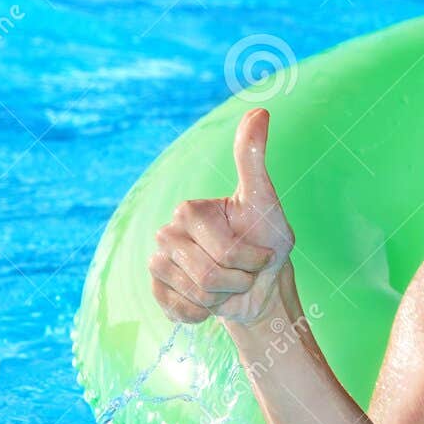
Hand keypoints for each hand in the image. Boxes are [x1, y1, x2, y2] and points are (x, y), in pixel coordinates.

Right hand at [148, 108, 295, 326]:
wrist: (259, 285)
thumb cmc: (266, 239)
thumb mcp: (265, 200)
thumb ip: (254, 158)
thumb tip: (260, 110)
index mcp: (188, 210)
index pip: (224, 250)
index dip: (252, 259)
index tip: (260, 252)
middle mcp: (165, 234)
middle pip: (208, 275)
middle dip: (240, 280)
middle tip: (245, 271)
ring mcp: (157, 265)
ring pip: (196, 296)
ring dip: (225, 297)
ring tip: (230, 283)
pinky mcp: (157, 294)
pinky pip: (182, 313)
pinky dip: (207, 313)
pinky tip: (213, 300)